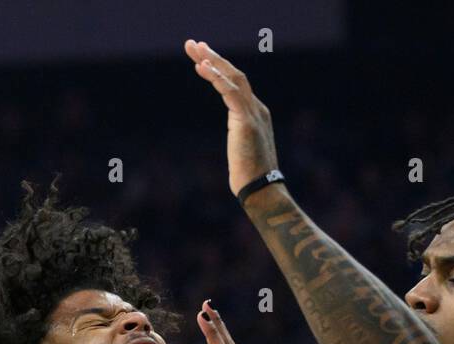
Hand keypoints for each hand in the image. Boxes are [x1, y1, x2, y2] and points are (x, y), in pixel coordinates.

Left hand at [184, 39, 278, 197]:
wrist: (261, 189)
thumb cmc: (249, 177)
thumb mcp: (241, 151)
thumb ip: (238, 138)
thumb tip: (235, 144)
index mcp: (255, 114)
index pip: (236, 84)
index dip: (218, 70)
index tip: (200, 61)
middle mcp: (257, 108)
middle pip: (235, 74)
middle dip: (213, 57)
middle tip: (192, 44)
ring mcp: (253, 113)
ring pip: (233, 78)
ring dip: (212, 61)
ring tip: (194, 48)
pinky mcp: (246, 121)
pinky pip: (231, 92)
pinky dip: (217, 78)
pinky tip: (203, 67)